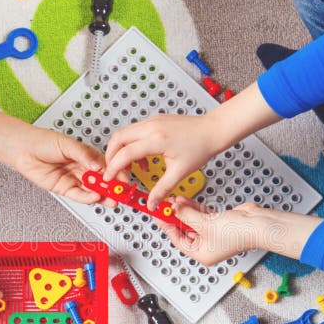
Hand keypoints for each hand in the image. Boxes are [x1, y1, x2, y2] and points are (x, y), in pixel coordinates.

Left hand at [10, 127, 115, 205]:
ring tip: (112, 198)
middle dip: (112, 187)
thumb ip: (84, 155)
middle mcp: (82, 168)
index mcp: (86, 156)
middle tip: (121, 193)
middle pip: (101, 180)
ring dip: (103, 195)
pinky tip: (95, 197)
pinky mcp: (64, 189)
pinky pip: (79, 195)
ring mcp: (74, 179)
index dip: (115, 173)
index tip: (124, 178)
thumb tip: (98, 165)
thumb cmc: (43, 142)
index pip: (105, 166)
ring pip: (92, 190)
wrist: (23, 150)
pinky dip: (88, 198)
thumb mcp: (67, 144)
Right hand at [103, 114, 222, 209]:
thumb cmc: (201, 146)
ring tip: (132, 168)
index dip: (114, 167)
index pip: (125, 153)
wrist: (213, 130)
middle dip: (111, 156)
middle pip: (117, 138)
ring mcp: (152, 121)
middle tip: (114, 172)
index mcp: (156, 139)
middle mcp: (151, 126)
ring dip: (122, 151)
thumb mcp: (179, 173)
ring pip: (125, 133)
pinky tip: (143, 159)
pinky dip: (132, 145)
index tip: (110, 178)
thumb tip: (151, 202)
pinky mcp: (155, 121)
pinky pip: (135, 132)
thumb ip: (162, 189)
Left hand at [159, 198, 318, 264]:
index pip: (177, 239)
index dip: (166, 226)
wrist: (258, 224)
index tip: (158, 215)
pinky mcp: (219, 222)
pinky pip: (202, 215)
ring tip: (175, 200)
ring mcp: (213, 233)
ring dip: (184, 210)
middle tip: (165, 205)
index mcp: (201, 253)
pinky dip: (195, 208)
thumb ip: (187, 215)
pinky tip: (186, 201)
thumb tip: (175, 208)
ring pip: (193, 220)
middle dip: (175, 216)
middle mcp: (206, 245)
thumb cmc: (238, 234)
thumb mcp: (205, 224)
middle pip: (184, 229)